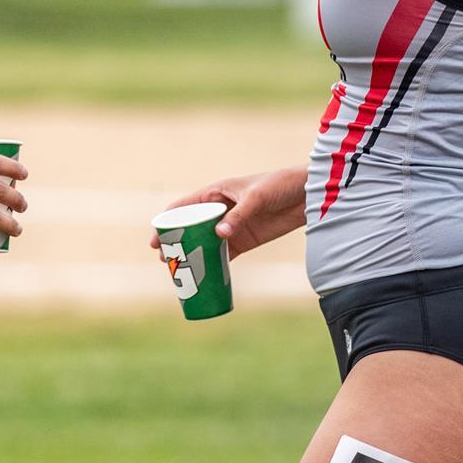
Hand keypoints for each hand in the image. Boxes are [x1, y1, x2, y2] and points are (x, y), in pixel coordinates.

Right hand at [149, 167, 304, 259]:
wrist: (307, 196)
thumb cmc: (279, 185)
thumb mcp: (257, 197)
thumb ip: (238, 215)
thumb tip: (219, 235)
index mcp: (216, 192)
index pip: (184, 207)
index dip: (167, 221)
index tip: (156, 238)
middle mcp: (219, 210)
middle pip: (190, 227)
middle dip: (175, 242)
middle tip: (163, 260)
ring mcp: (231, 226)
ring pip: (204, 243)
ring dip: (191, 256)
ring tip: (178, 271)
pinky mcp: (245, 240)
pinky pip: (224, 254)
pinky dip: (213, 264)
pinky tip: (204, 276)